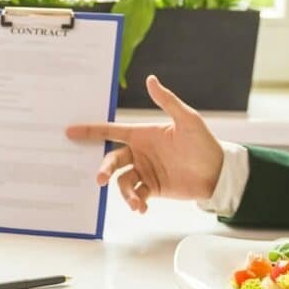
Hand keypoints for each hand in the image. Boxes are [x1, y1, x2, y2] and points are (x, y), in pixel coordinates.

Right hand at [64, 75, 223, 213]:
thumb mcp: (186, 119)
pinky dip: (136, 203)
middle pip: (112, 160)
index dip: (90, 131)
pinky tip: (142, 208)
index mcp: (142, 134)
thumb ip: (167, 101)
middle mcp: (139, 153)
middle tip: (100, 179)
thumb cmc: (203, 143)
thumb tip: (151, 79)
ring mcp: (145, 172)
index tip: (70, 131)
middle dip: (104, 169)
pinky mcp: (152, 189)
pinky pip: (137, 196)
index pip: (111, 131)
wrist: (218, 173)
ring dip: (124, 193)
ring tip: (136, 203)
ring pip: (123, 182)